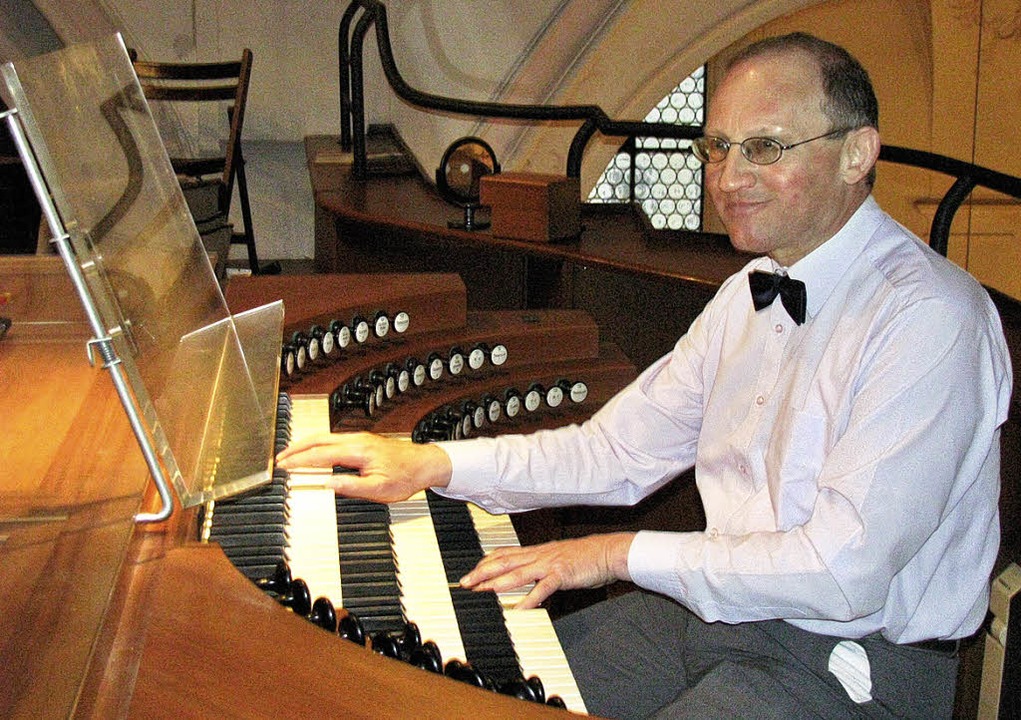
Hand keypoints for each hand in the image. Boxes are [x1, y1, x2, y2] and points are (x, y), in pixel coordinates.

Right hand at [275, 431, 451, 502]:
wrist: (424, 464)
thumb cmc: (405, 477)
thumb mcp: (378, 489)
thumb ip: (351, 486)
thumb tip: (327, 484)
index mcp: (357, 451)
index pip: (320, 455)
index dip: (299, 462)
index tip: (284, 467)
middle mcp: (356, 441)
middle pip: (318, 440)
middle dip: (296, 449)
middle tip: (279, 459)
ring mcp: (359, 439)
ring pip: (325, 438)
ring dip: (305, 445)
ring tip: (290, 455)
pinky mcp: (362, 441)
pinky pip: (333, 440)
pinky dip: (317, 445)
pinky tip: (313, 452)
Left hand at [460, 533, 635, 608]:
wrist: (607, 552)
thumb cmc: (585, 557)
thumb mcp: (558, 557)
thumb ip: (541, 566)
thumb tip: (528, 575)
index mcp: (537, 551)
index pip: (504, 554)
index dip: (485, 562)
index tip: (470, 572)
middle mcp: (539, 555)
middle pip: (504, 562)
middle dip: (482, 572)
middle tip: (464, 583)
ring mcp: (549, 564)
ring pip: (517, 572)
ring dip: (497, 582)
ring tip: (481, 591)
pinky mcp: (561, 574)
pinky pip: (542, 588)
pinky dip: (528, 600)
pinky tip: (518, 610)